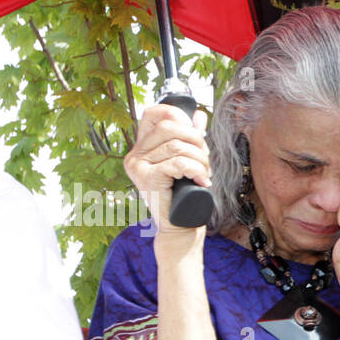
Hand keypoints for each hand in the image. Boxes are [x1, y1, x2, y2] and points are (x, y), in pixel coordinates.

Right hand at [124, 103, 211, 235]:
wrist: (179, 226)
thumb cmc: (184, 195)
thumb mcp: (187, 161)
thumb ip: (189, 138)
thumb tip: (199, 115)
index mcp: (141, 147)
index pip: (153, 113)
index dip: (178, 115)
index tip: (195, 134)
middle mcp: (135, 154)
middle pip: (170, 127)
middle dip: (196, 140)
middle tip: (205, 159)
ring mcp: (137, 166)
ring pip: (177, 146)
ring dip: (200, 158)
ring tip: (205, 173)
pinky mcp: (146, 178)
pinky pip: (178, 163)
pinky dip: (196, 169)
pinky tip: (202, 180)